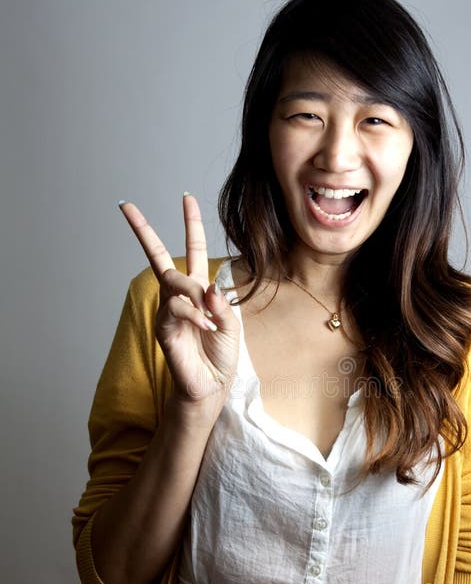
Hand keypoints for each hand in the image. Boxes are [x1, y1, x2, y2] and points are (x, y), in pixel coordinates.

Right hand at [119, 194, 239, 403]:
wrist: (212, 385)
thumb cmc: (220, 355)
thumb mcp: (231, 324)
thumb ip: (221, 304)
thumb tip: (206, 288)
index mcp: (198, 289)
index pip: (193, 250)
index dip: (190, 224)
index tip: (186, 198)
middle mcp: (179, 295)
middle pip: (158, 256)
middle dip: (143, 230)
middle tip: (126, 206)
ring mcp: (167, 310)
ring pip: (173, 281)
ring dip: (193, 293)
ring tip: (208, 317)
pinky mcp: (162, 326)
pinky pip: (175, 306)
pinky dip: (193, 314)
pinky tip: (204, 326)